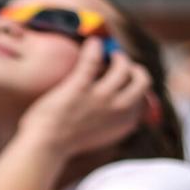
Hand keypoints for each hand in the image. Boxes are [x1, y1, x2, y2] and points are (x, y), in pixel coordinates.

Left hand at [17, 37, 150, 156]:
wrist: (46, 147)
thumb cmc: (68, 143)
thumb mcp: (101, 136)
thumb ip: (114, 123)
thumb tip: (122, 110)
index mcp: (124, 124)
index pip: (143, 100)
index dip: (136, 86)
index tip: (126, 81)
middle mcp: (118, 110)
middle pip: (142, 81)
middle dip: (135, 69)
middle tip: (122, 63)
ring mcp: (101, 98)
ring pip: (122, 67)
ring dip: (118, 56)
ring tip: (108, 52)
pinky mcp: (80, 87)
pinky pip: (92, 59)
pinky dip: (94, 47)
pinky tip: (92, 43)